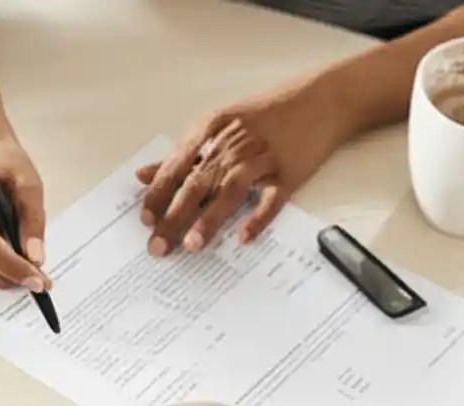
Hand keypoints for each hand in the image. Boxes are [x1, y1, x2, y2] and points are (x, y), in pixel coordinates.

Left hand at [137, 84, 346, 255]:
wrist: (321, 101)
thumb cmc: (265, 116)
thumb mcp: (218, 127)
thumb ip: (181, 154)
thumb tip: (142, 176)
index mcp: (212, 129)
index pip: (177, 166)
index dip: (158, 194)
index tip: (145, 220)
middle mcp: (235, 143)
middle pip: (198, 183)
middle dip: (174, 216)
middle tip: (158, 246)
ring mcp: (263, 158)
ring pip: (230, 191)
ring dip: (209, 219)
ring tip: (191, 245)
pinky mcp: (290, 173)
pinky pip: (272, 199)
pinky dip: (258, 219)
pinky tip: (243, 238)